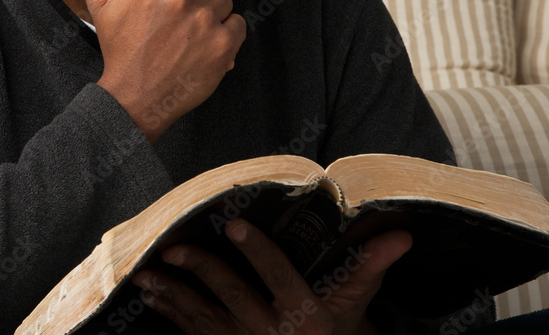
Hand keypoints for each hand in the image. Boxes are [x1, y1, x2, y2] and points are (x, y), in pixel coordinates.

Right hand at [63, 0, 245, 142]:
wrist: (134, 99)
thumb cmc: (118, 48)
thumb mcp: (99, 2)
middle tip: (176, 17)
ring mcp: (205, 21)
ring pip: (224, 0)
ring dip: (211, 15)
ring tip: (187, 34)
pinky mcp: (223, 44)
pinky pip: (238, 23)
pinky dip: (226, 35)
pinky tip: (203, 46)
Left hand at [130, 219, 411, 334]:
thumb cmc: (332, 330)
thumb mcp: (352, 303)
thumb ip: (368, 267)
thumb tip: (403, 234)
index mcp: (303, 315)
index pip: (278, 276)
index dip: (257, 251)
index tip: (235, 225)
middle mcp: (269, 332)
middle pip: (231, 295)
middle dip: (201, 270)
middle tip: (174, 248)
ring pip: (202, 316)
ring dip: (172, 294)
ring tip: (145, 274)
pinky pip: (191, 333)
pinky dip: (168, 313)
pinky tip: (149, 294)